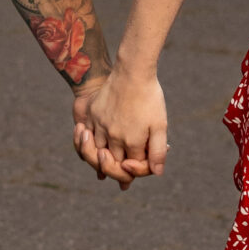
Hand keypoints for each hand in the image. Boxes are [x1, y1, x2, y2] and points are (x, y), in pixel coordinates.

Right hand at [75, 66, 167, 184]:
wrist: (132, 72)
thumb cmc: (150, 97)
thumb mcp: (160, 124)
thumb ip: (158, 150)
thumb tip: (157, 173)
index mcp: (133, 142)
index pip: (132, 166)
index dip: (137, 168)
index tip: (138, 167)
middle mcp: (115, 137)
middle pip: (114, 162)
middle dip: (119, 168)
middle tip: (123, 177)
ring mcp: (101, 126)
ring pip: (98, 151)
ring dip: (103, 158)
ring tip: (107, 161)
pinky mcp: (93, 115)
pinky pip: (88, 136)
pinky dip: (91, 144)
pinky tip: (96, 145)